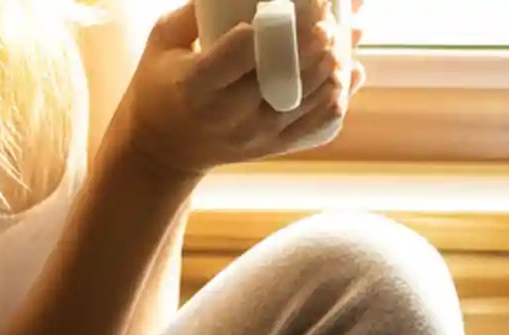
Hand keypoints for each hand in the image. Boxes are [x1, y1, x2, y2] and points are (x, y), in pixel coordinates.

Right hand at [110, 1, 364, 180]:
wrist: (166, 147)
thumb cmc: (161, 82)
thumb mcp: (163, 41)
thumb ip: (194, 11)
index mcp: (196, 86)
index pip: (238, 55)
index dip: (266, 31)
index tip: (285, 7)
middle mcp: (228, 115)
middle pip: (280, 80)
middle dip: (309, 49)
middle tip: (327, 25)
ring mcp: (255, 135)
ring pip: (305, 104)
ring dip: (329, 72)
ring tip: (341, 44)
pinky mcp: (272, 147)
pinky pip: (314, 126)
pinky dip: (335, 99)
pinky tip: (347, 74)